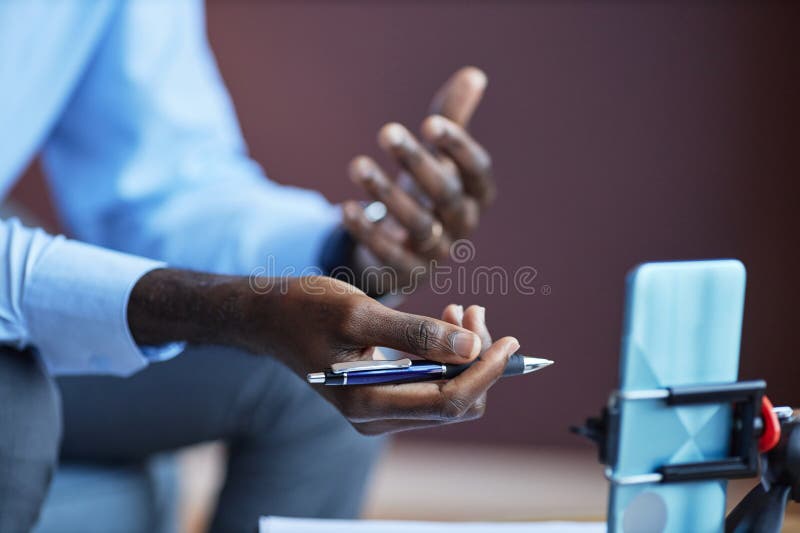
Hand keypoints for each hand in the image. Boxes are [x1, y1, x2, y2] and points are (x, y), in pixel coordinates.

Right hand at [128, 270, 517, 434]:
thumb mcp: (359, 313)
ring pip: (446, 393)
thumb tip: (472, 349)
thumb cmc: (304, 308)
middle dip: (475, 359)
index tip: (509, 340)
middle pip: (455, 403)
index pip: (450, 403)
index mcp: (367, 403)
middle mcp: (375, 416)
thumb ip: (415, 333)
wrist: (267, 316)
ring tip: (461, 310)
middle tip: (471, 311)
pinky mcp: (381, 393)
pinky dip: (446, 354)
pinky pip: (430, 384)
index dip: (486, 373)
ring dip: (463, 353)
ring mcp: (378, 408)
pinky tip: (446, 319)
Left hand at [341, 67, 495, 292]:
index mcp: (476, 194)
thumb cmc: (425, 191)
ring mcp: (438, 252)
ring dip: (386, 194)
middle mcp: (462, 224)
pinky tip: (345, 209)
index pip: (477, 170)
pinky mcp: (408, 271)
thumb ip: (452, 119)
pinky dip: (369, 231)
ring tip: (357, 165)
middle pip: (446, 193)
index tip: (429, 123)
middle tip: (386, 131)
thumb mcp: (438, 157)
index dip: (458, 147)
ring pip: (418, 223)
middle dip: (417, 162)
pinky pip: (390, 254)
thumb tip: (474, 75)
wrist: (406, 249)